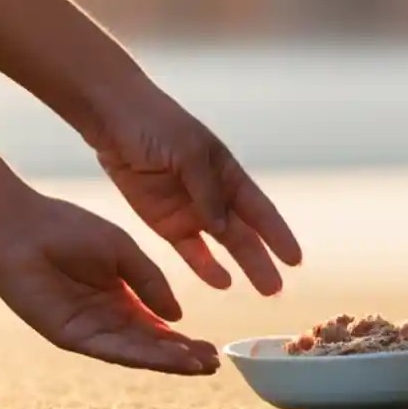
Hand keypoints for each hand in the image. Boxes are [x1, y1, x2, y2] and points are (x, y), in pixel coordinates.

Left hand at [0, 195, 218, 374]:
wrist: (23, 226)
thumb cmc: (67, 230)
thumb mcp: (124, 252)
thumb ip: (150, 282)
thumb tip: (178, 316)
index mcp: (118, 297)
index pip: (156, 326)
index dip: (183, 338)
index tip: (212, 347)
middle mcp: (105, 319)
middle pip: (150, 345)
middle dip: (182, 356)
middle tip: (214, 364)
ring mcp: (87, 329)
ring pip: (135, 352)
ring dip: (168, 361)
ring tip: (201, 366)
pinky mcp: (69, 335)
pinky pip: (111, 349)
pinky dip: (142, 355)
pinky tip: (168, 358)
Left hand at [82, 83, 301, 295]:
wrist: (112, 118)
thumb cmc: (156, 124)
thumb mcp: (187, 151)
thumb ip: (206, 190)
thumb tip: (223, 229)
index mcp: (227, 173)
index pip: (260, 210)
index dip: (278, 234)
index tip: (295, 259)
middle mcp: (214, 195)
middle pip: (244, 234)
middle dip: (262, 260)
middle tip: (277, 289)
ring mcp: (190, 210)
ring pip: (223, 246)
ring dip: (241, 267)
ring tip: (262, 290)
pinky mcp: (165, 221)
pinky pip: (190, 249)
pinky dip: (205, 266)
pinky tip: (221, 282)